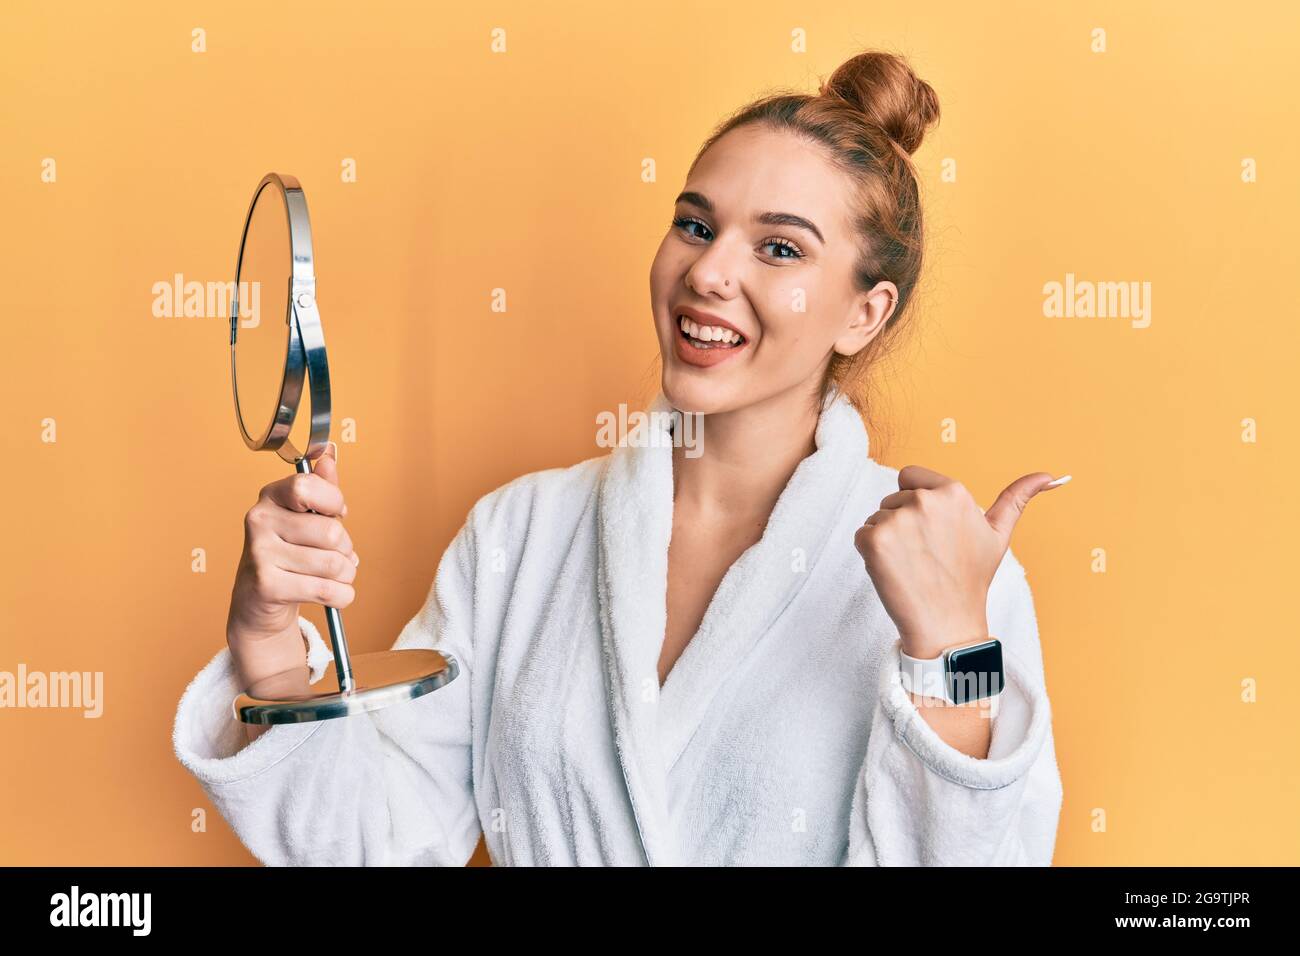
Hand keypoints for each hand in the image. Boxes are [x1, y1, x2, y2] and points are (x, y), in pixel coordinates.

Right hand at [227, 441, 359, 649]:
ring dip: (347, 575)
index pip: (308, 487)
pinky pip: (327, 590)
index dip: (334, 502)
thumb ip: (322, 488)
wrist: (259, 601)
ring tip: (335, 576)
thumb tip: (329, 454)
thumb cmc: (290, 553)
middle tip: (336, 556)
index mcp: (270, 497)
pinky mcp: (267, 585)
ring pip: (334, 564)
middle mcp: (259, 521)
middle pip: (331, 532)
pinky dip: (342, 596)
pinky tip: (334, 594)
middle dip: (346, 549)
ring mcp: (260, 553)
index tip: (338, 514)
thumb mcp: (305, 517)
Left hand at [854, 465, 1068, 658]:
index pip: (910, 477)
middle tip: (926, 555)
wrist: (947, 625)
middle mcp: (926, 500)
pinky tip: (895, 571)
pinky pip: (861, 534)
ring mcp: (898, 520)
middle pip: (892, 499)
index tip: (934, 534)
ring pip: (877, 517)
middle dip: (903, 524)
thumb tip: (1055, 476)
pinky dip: (870, 553)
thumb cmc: (971, 579)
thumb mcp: (998, 534)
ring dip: (888, 539)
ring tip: (913, 564)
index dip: (918, 505)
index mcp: (954, 491)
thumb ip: (1019, 498)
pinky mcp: (874, 540)